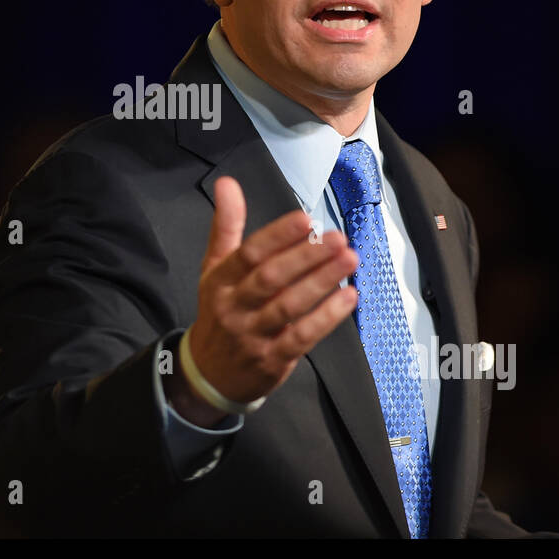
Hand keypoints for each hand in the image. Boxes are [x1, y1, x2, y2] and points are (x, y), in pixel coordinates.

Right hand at [166, 176, 358, 425]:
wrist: (209, 374)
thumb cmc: (221, 312)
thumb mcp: (215, 268)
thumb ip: (226, 225)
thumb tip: (227, 183)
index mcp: (221, 280)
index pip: (249, 254)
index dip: (277, 236)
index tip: (305, 219)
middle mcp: (234, 306)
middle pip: (271, 278)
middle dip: (306, 257)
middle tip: (337, 238)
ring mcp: (253, 335)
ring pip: (289, 306)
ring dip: (322, 282)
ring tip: (349, 259)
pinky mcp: (273, 360)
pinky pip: (302, 337)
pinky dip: (327, 317)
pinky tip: (348, 297)